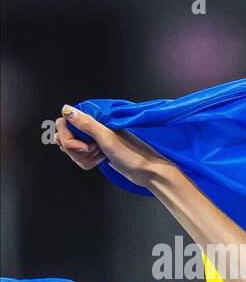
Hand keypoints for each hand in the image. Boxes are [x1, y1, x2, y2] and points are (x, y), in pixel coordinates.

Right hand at [54, 105, 171, 187]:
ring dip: (83, 157)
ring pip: (71, 149)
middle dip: (76, 150)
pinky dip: (87, 162)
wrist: (146, 171)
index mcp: (93, 118)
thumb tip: (66, 110)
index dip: (68, 137)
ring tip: (101, 156)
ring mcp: (92, 139)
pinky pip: (79, 157)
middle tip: (95, 151)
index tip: (83, 146)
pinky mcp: (95, 150)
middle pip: (64, 137)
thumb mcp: (107, 138)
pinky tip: (101, 160)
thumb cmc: (132, 154)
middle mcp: (91, 126)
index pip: (63, 123)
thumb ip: (86, 124)